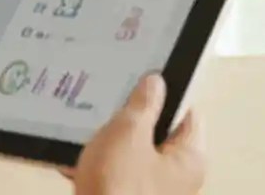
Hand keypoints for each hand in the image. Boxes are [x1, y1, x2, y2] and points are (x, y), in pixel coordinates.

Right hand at [73, 74, 204, 194]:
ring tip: (87, 134)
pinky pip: (115, 176)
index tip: (141, 81)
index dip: (165, 94)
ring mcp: (153, 192)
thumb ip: (143, 104)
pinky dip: (98, 166)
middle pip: (158, 134)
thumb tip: (156, 83)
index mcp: (190, 158)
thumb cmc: (118, 187)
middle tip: (109, 108)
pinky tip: (74, 161)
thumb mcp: (128, 133)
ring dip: (109, 144)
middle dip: (130, 120)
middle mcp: (178, 178)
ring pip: (132, 155)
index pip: (188, 113)